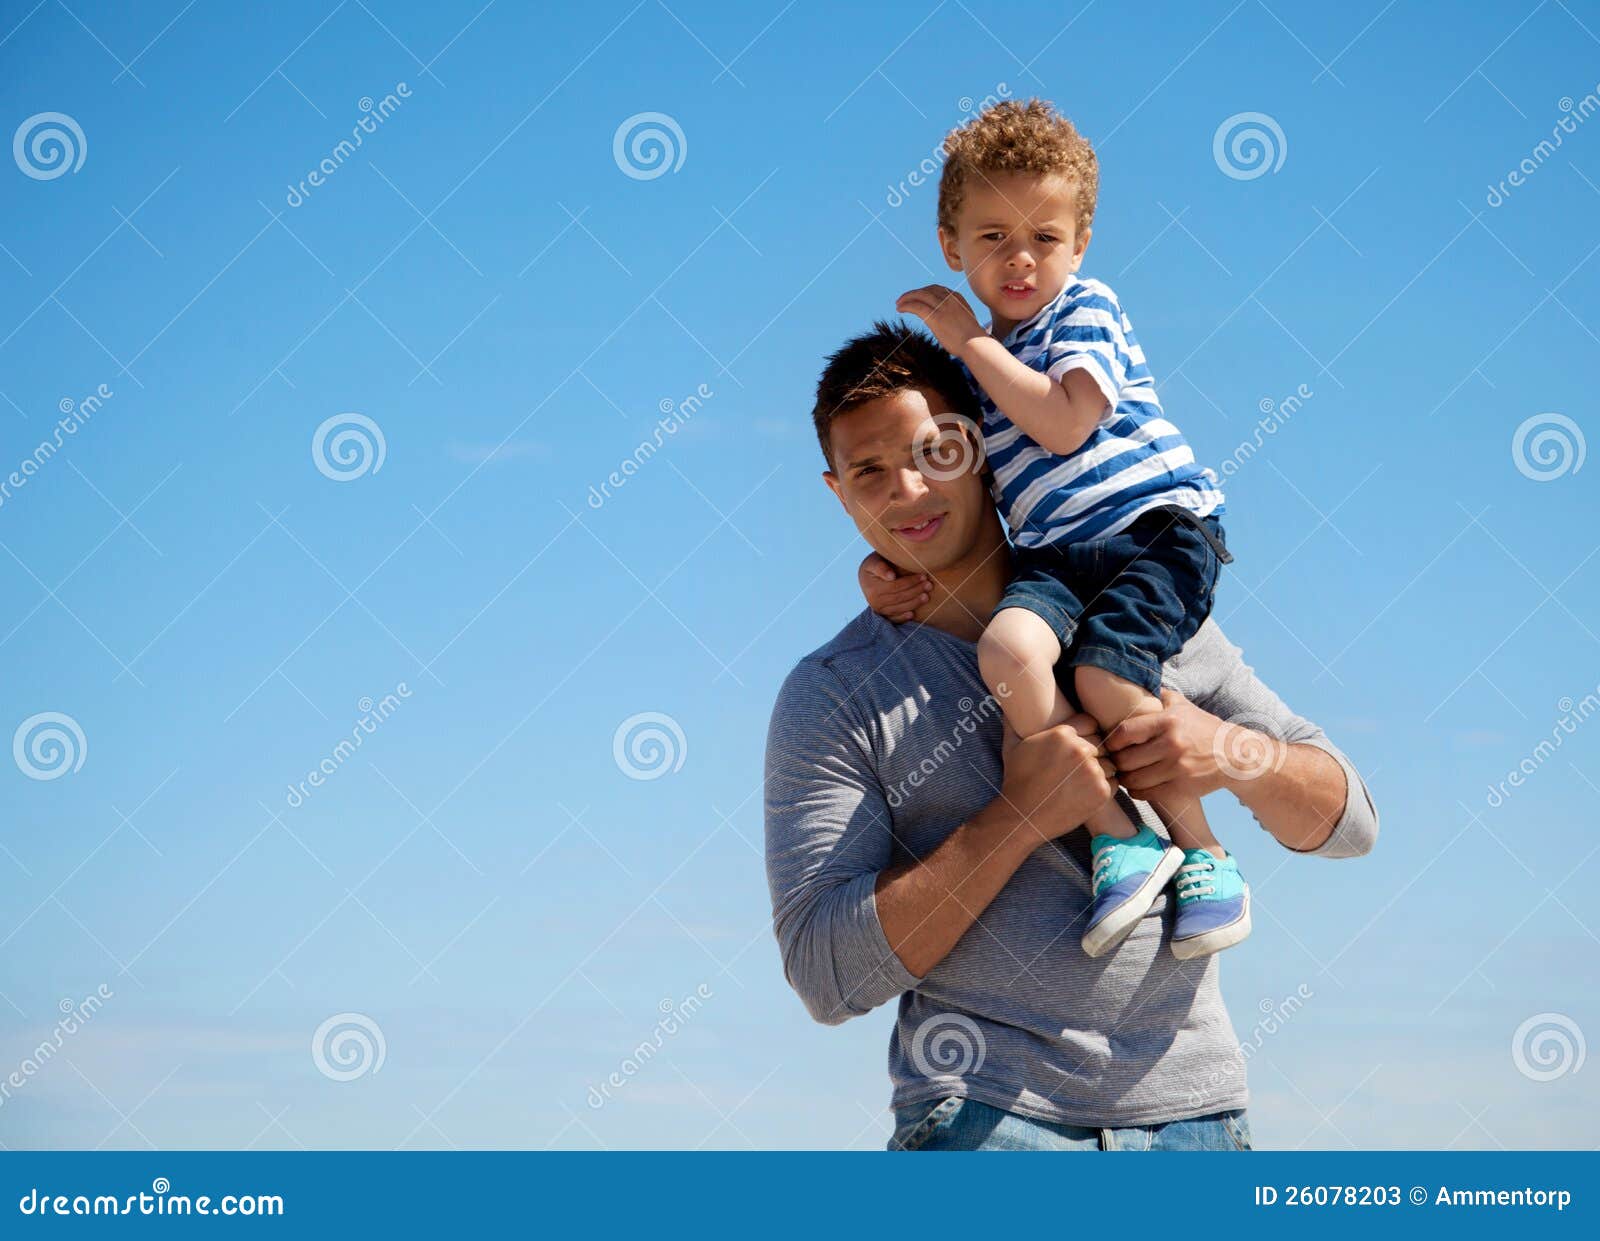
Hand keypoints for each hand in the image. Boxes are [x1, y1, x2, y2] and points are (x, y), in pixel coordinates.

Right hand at [858, 552, 929, 622]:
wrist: (867, 576)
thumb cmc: (875, 565)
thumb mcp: (874, 562)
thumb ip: (881, 567)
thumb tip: (891, 576)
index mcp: (872, 588)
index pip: (895, 586)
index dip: (910, 582)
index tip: (923, 576)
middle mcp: (874, 601)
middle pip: (899, 598)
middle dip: (916, 591)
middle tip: (929, 585)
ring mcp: (878, 610)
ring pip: (899, 608)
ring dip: (914, 603)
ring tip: (926, 596)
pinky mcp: (883, 616)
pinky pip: (894, 619)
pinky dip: (903, 617)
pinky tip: (913, 614)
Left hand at [896, 284, 984, 355]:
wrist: (976, 344)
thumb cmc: (973, 339)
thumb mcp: (966, 322)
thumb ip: (957, 317)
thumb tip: (950, 325)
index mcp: (957, 297)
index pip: (937, 288)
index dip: (924, 291)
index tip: (917, 297)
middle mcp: (949, 298)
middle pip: (926, 290)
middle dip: (914, 293)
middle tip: (904, 299)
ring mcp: (942, 307)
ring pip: (919, 295)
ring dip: (907, 298)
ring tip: (898, 304)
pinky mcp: (934, 317)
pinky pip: (916, 306)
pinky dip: (906, 305)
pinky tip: (900, 309)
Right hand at [996, 714, 1115, 843]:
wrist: (1022, 816)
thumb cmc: (1016, 781)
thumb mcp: (1011, 746)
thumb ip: (1013, 722)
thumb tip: (1007, 705)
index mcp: (1062, 734)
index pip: (1090, 722)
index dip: (1086, 733)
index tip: (1078, 746)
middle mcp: (1080, 750)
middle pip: (1101, 743)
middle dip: (1092, 753)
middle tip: (1077, 768)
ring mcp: (1092, 771)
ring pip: (1110, 763)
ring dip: (1101, 770)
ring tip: (1081, 781)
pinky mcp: (1101, 792)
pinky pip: (1114, 782)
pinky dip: (1103, 787)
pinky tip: (1085, 793)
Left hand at [1106, 688, 1262, 800]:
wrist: (1235, 754)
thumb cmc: (1203, 729)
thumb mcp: (1185, 706)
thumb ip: (1161, 696)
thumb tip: (1139, 682)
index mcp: (1168, 721)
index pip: (1126, 731)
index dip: (1112, 740)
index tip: (1111, 743)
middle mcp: (1172, 744)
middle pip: (1125, 759)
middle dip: (1116, 761)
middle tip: (1115, 761)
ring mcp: (1177, 768)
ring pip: (1134, 779)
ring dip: (1125, 778)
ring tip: (1124, 773)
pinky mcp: (1182, 787)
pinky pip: (1147, 793)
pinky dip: (1137, 791)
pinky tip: (1137, 786)